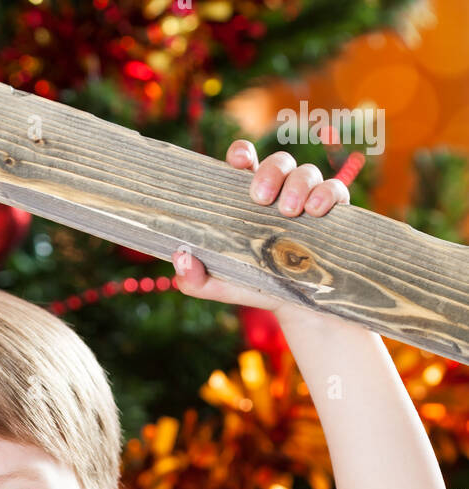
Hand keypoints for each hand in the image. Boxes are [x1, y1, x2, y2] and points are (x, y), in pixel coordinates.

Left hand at [171, 140, 350, 316]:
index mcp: (249, 199)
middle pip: (278, 162)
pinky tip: (317, 211)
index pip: (245, 162)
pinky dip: (327, 194)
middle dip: (270, 172)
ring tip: (291, 211)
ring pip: (306, 172)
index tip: (240, 160)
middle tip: (260, 198)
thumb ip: (195, 278)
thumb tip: (180, 257)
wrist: (298, 307)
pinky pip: (335, 190)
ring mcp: (308, 198)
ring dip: (298, 185)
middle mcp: (280, 191)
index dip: (242, 154)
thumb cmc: (254, 285)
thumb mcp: (221, 284)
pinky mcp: (334, 212)